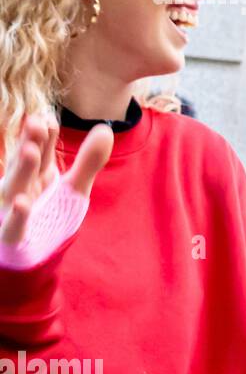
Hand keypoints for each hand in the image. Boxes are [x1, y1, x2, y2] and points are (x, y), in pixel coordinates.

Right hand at [1, 114, 112, 247]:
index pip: (41, 151)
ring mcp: (12, 211)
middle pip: (26, 163)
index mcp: (37, 175)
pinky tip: (23, 203)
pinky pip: (13, 226)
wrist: (33, 256)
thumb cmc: (49, 217)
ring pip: (14, 188)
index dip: (44, 135)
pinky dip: (17, 216)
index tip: (49, 117)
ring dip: (22, 170)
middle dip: (30, 143)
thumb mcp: (73, 188)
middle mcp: (22, 188)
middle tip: (37, 121)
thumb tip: (104, 128)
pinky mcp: (12, 237)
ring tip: (31, 151)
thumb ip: (87, 161)